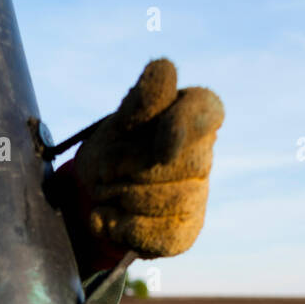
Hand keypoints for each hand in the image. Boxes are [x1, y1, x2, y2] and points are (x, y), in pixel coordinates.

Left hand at [74, 59, 223, 258]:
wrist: (100, 197)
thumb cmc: (115, 147)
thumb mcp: (120, 119)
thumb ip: (143, 96)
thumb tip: (166, 70)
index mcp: (194, 116)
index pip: (204, 110)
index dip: (182, 126)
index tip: (160, 145)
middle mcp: (203, 156)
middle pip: (168, 164)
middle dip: (123, 167)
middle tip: (104, 170)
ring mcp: (197, 198)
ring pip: (155, 200)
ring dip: (115, 197)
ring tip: (106, 191)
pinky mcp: (183, 233)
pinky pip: (146, 232)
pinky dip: (116, 225)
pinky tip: (111, 217)